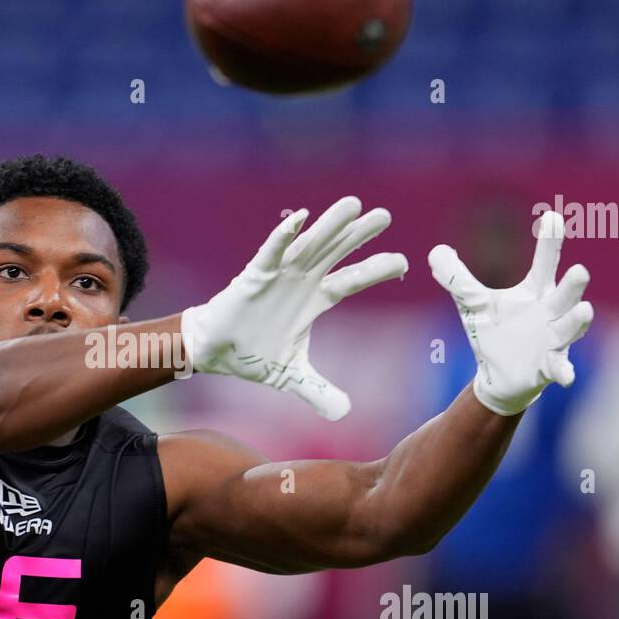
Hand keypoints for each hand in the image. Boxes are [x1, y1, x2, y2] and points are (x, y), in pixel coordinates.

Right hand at [180, 196, 407, 419]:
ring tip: (353, 204)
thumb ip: (316, 390)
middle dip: (359, 235)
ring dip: (330, 226)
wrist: (213, 351)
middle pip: (336, 253)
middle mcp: (300, 282)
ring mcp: (278, 275)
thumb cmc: (251, 354)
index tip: (404, 263)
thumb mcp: (290, 376)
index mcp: (314, 300)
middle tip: (386, 215)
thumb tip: (343, 414)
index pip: (351, 280)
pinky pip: (270, 254)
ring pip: (309, 246)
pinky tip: (300, 218)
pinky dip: (283, 237)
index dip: (375, 271)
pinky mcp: (253, 276)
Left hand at [429, 210, 593, 416]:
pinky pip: (560, 368)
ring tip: (585, 310)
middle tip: (580, 270)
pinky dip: (564, 371)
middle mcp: (551, 312)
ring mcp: (553, 340)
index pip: (544, 263)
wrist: (498, 376)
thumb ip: (457, 279)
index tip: (552, 217)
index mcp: (535, 293)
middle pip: (564, 295)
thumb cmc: (494, 332)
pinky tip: (567, 375)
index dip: (549, 242)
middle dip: (573, 285)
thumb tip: (435, 252)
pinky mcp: (549, 366)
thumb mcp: (474, 304)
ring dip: (577, 321)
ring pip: (569, 328)